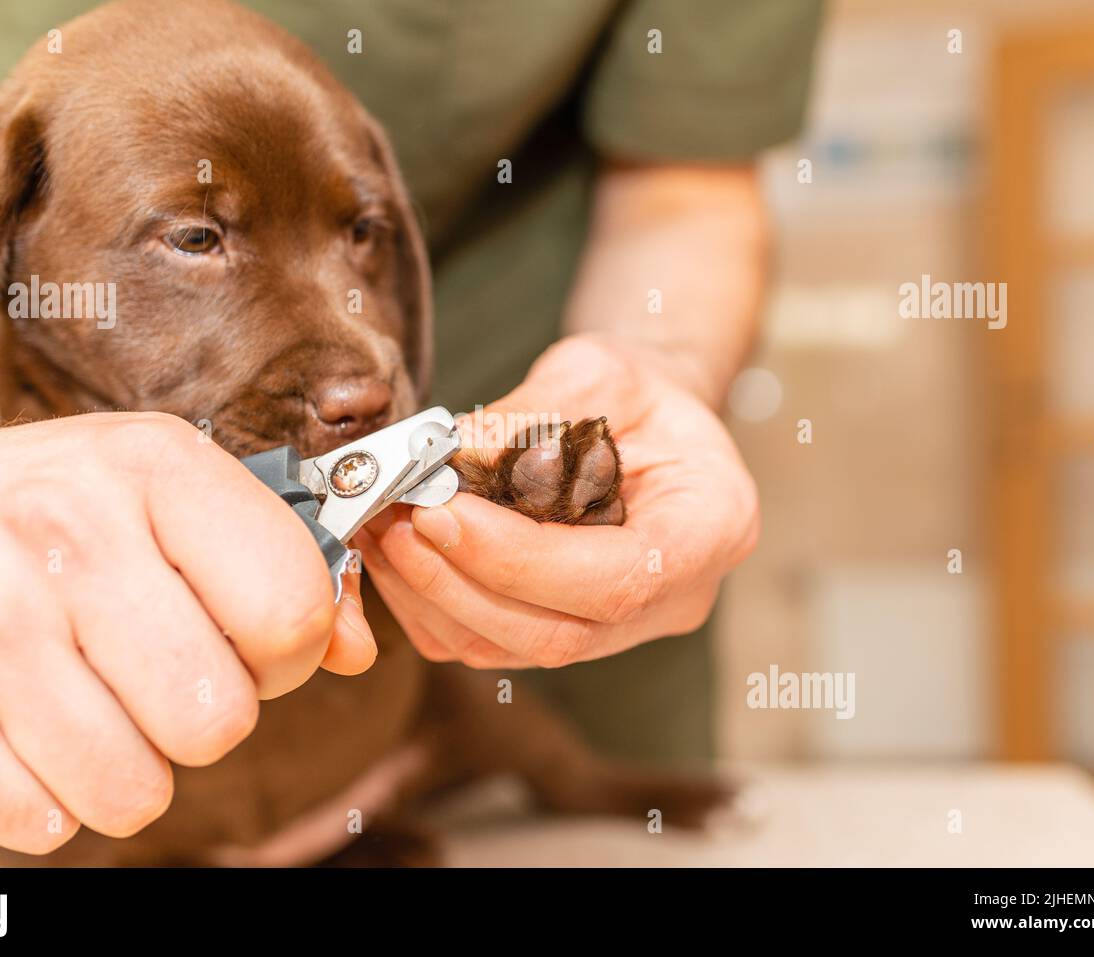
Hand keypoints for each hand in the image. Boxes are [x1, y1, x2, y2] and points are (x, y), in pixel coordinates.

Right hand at [0, 402, 373, 853]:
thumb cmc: (41, 509)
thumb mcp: (163, 492)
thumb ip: (278, 566)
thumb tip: (354, 652)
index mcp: (153, 467)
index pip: (292, 609)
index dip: (287, 649)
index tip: (245, 638)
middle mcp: (64, 535)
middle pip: (221, 719)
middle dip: (206, 716)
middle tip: (156, 672)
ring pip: (136, 791)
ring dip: (128, 766)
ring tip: (89, 699)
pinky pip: (41, 823)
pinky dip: (45, 796)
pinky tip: (22, 724)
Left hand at [355, 335, 758, 668]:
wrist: (646, 420)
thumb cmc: (636, 391)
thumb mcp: (599, 371)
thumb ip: (531, 415)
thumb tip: (447, 454)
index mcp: (710, 529)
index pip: (616, 581)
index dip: (520, 561)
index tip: (442, 513)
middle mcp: (672, 599)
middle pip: (558, 635)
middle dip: (461, 583)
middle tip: (397, 520)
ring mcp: (620, 629)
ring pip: (513, 650)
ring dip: (433, 596)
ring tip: (384, 527)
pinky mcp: (566, 631)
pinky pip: (488, 644)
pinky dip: (431, 604)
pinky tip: (397, 551)